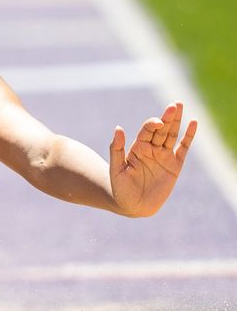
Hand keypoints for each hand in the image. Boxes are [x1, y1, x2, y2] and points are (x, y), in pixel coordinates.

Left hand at [109, 102, 196, 216]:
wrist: (133, 206)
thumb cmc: (120, 189)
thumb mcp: (116, 169)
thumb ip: (116, 149)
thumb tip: (118, 128)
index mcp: (137, 148)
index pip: (147, 131)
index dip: (152, 125)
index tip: (157, 123)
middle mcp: (151, 149)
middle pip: (161, 129)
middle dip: (168, 117)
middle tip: (175, 104)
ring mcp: (164, 156)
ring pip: (172, 135)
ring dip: (177, 121)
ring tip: (180, 105)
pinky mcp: (175, 165)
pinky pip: (183, 148)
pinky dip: (189, 136)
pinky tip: (194, 123)